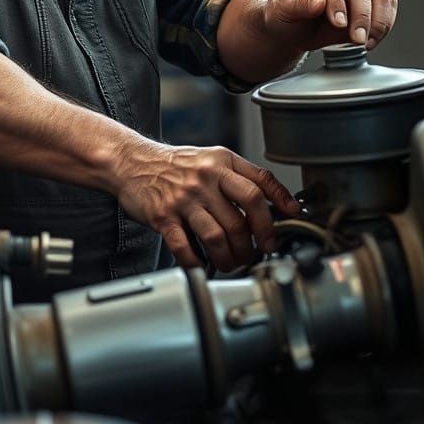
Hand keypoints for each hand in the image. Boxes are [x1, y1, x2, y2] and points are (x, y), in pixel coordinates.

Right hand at [113, 138, 301, 270]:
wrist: (132, 162)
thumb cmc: (175, 165)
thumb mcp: (210, 159)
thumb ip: (239, 177)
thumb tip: (273, 203)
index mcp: (221, 162)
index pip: (260, 182)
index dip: (280, 203)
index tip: (291, 218)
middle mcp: (205, 178)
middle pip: (243, 215)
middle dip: (256, 241)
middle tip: (257, 252)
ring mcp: (184, 198)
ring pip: (218, 235)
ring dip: (230, 257)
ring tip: (231, 263)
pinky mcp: (164, 216)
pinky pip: (185, 246)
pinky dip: (196, 261)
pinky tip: (201, 264)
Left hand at [264, 0, 397, 52]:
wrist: (292, 28)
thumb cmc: (284, 16)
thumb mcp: (280, 12)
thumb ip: (297, 6)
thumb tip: (319, 3)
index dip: (337, 4)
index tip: (339, 24)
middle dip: (361, 17)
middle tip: (358, 41)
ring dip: (378, 22)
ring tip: (366, 43)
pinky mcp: (369, 3)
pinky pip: (386, 6)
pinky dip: (385, 24)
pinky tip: (372, 40)